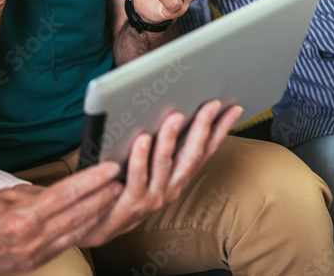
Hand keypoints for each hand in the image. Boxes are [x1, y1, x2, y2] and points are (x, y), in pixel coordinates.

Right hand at [0, 162, 123, 274]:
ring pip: (77, 231)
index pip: (67, 194)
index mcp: (25, 216)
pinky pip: (67, 244)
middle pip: (78, 214)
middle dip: (104, 197)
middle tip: (123, 181)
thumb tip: (57, 190)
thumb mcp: (3, 197)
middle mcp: (35, 237)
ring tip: (116, 198)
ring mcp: (37, 252)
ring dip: (100, 214)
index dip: (92, 180)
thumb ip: (33, 193)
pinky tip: (96, 221)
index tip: (110, 168)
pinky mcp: (36, 261)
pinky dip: (84, 230)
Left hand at [79, 100, 241, 245]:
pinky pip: (137, 177)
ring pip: (165, 164)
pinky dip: (141, 158)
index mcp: (178, 178)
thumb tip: (171, 112)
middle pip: (191, 155)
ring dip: (171, 139)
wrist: (101, 227)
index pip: (205, 151)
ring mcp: (153, 197)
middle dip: (203, 127)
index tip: (232, 109)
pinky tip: (142, 139)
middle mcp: (171, 188)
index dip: (221, 131)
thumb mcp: (150, 168)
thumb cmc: (124, 191)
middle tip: (211, 104)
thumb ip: (161, 146)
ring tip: (175, 117)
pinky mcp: (132, 203)